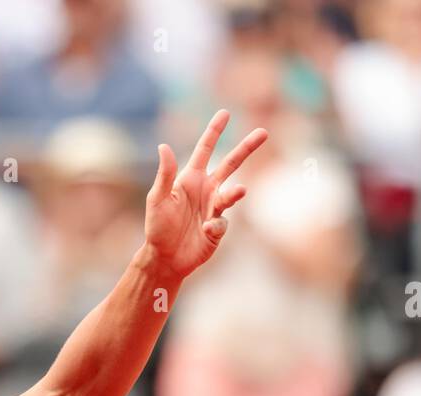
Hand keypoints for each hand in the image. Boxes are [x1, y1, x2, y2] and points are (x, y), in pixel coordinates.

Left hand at [142, 110, 266, 278]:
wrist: (164, 258)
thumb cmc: (157, 227)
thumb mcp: (157, 199)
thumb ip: (165, 174)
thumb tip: (164, 146)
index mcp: (191, 178)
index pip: (205, 149)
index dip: (214, 131)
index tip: (225, 113)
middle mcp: (206, 190)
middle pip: (231, 164)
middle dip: (246, 148)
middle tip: (264, 132)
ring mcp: (214, 208)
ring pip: (232, 194)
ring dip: (236, 192)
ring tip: (240, 191)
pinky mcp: (218, 229)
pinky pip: (222, 223)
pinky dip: (214, 227)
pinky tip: (204, 232)